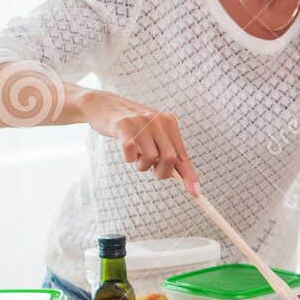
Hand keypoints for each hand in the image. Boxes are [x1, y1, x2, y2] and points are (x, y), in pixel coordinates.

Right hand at [77, 89, 200, 192]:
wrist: (103, 105)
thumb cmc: (132, 125)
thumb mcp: (153, 133)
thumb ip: (166, 150)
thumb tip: (181, 177)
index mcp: (169, 123)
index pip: (182, 154)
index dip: (190, 176)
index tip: (196, 194)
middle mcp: (158, 120)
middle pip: (170, 158)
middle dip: (162, 172)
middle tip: (152, 170)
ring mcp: (140, 122)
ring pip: (151, 157)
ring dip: (143, 166)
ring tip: (137, 157)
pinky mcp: (123, 125)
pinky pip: (131, 153)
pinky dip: (129, 159)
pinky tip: (127, 151)